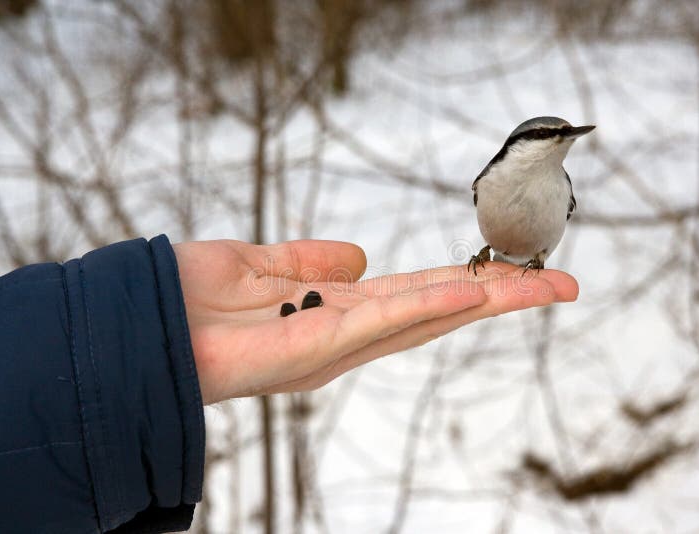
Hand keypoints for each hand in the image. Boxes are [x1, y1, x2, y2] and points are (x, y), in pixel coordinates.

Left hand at [173, 240, 578, 403]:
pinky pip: (380, 322)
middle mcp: (347, 337)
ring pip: (425, 317)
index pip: (418, 296)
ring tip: (542, 287)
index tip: (516, 274)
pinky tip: (472, 290)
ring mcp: (335, 347)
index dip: (469, 284)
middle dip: (500, 299)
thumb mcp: (259, 265)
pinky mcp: (314, 348)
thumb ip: (307, 260)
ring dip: (485, 301)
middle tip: (562, 286)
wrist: (137, 323)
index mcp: (337, 315)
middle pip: (438, 311)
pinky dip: (429, 304)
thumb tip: (358, 255)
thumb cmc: (188, 299)